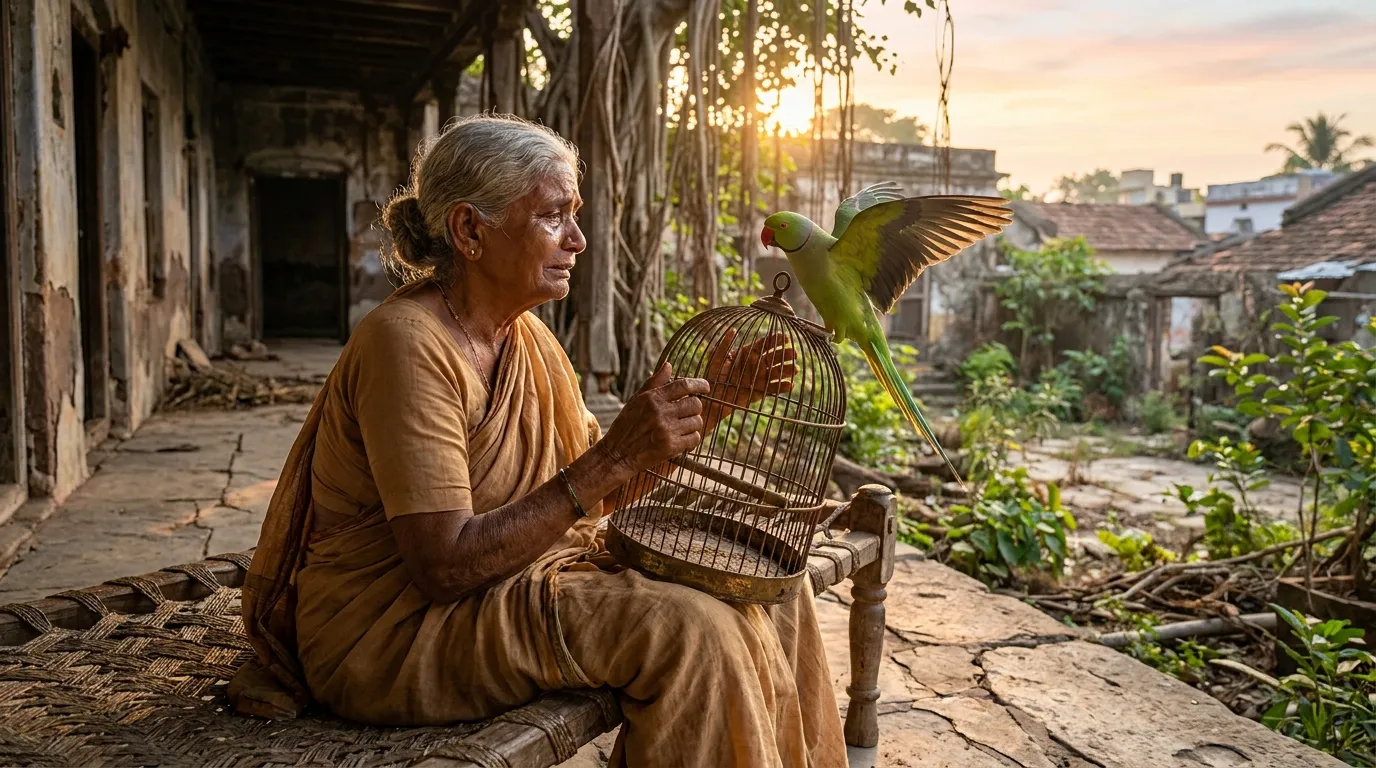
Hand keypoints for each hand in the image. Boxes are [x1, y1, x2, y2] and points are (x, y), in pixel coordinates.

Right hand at [598, 362, 709, 477]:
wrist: (617, 454)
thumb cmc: (626, 426)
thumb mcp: (636, 400)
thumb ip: (654, 383)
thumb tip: (668, 365)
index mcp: (652, 398)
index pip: (684, 385)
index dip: (699, 384)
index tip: (705, 387)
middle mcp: (660, 412)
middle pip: (695, 404)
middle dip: (694, 408)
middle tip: (686, 413)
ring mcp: (666, 430)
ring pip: (697, 422)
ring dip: (692, 425)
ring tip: (681, 428)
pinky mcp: (671, 447)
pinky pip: (694, 439)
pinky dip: (691, 440)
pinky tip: (682, 440)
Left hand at [704, 330, 797, 420]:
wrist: (712, 397)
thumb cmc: (713, 376)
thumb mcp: (716, 358)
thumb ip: (724, 344)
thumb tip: (733, 330)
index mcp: (749, 353)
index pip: (765, 344)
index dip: (776, 340)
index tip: (785, 337)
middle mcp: (757, 364)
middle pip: (775, 357)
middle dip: (786, 354)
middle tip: (794, 353)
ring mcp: (760, 378)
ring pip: (777, 372)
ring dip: (788, 370)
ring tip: (795, 369)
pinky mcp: (761, 392)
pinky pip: (774, 389)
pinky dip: (782, 387)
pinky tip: (790, 384)